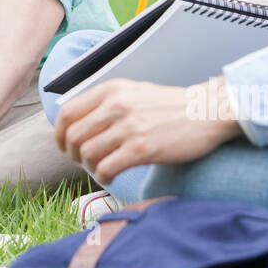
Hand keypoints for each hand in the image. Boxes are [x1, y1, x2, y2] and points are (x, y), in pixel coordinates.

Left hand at [53, 78, 240, 182]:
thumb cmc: (171, 105)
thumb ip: (107, 101)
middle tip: (82, 162)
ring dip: (89, 167)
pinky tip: (111, 178)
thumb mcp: (134, 91)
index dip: (59, 134)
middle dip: (72, 154)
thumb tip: (78, 119)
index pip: (68, 112)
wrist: (207, 111)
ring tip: (100, 169)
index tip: (64, 146)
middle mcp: (116, 105)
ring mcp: (129, 127)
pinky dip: (103, 178)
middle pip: (73, 136)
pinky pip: (106, 168)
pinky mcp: (142, 149)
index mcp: (111, 89)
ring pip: (87, 154)